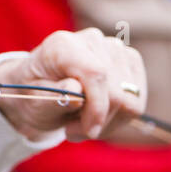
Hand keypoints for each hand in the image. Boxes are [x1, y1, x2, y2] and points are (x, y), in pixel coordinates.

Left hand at [0, 27, 147, 139]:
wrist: (37, 87)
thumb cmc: (34, 94)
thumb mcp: (33, 102)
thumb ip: (53, 97)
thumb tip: (76, 92)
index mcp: (62, 45)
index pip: (96, 74)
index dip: (97, 108)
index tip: (89, 131)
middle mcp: (92, 39)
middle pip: (116, 91)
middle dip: (98, 120)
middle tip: (72, 130)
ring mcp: (114, 48)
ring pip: (130, 98)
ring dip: (107, 121)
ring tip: (81, 124)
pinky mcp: (129, 60)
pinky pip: (137, 99)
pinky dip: (119, 117)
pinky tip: (97, 116)